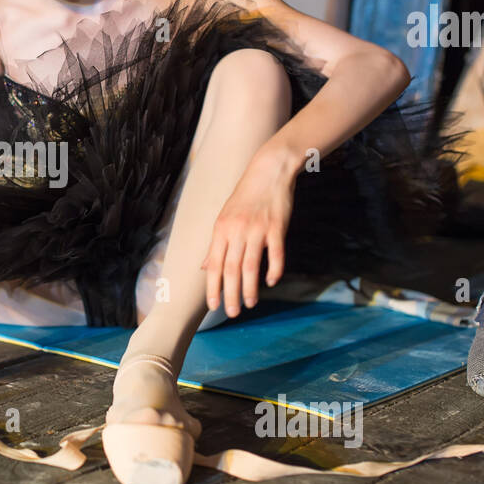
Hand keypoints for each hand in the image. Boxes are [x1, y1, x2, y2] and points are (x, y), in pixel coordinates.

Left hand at [201, 150, 296, 315]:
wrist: (268, 170)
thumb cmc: (246, 196)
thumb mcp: (225, 218)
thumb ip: (217, 244)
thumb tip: (206, 267)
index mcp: (221, 229)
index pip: (214, 265)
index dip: (213, 287)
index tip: (213, 306)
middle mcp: (237, 230)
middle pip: (231, 269)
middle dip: (230, 294)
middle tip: (231, 313)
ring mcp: (258, 229)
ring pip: (251, 265)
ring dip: (249, 288)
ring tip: (249, 304)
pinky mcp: (277, 227)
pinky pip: (275, 254)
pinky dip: (273, 270)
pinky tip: (270, 282)